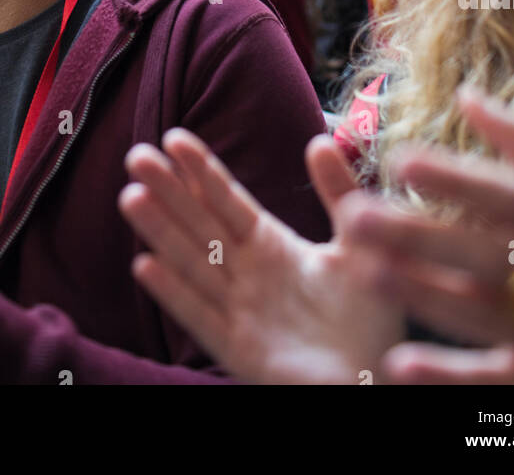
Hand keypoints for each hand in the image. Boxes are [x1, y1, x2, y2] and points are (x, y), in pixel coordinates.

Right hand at [120, 128, 402, 383]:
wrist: (382, 376)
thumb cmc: (373, 313)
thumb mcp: (361, 242)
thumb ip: (339, 193)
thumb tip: (318, 140)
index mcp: (271, 245)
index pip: (227, 200)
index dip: (201, 171)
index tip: (173, 137)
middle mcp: (247, 275)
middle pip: (200, 226)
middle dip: (169, 191)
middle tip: (136, 155)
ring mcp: (240, 312)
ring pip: (192, 264)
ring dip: (161, 232)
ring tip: (131, 197)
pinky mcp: (242, 351)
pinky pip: (202, 317)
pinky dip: (174, 293)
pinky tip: (145, 265)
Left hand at [340, 90, 513, 384]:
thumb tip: (466, 92)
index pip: (505, 196)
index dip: (455, 178)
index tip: (399, 157)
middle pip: (480, 256)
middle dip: (418, 236)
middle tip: (354, 215)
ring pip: (474, 315)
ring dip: (419, 295)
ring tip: (362, 271)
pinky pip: (485, 380)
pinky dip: (446, 374)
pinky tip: (399, 362)